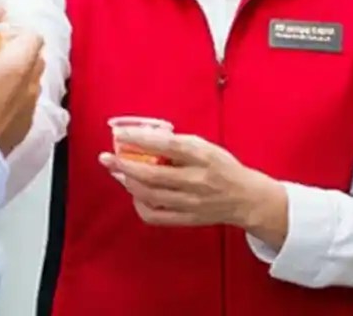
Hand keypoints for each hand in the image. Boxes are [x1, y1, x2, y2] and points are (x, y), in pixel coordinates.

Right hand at [0, 16, 43, 155]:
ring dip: (14, 76)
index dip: (13, 32)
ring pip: (29, 82)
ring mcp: (30, 110)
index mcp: (20, 65)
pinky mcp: (23, 130)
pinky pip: (23, 104)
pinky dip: (12, 99)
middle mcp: (32, 86)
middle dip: (16, 52)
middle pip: (34, 58)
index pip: (33, 35)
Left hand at [99, 131, 287, 242]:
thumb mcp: (205, 146)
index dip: (140, 139)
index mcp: (202, 156)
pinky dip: (139, 205)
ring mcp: (191, 203)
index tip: (119, 134)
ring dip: (128, 183)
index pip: (167, 145)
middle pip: (152, 175)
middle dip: (124, 165)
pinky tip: (135, 194)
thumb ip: (178, 143)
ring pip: (150, 196)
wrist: (246, 198)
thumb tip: (144, 138)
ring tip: (118, 172)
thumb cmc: (223, 167)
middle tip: (106, 158)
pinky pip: (155, 216)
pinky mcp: (187, 219)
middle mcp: (196, 180)